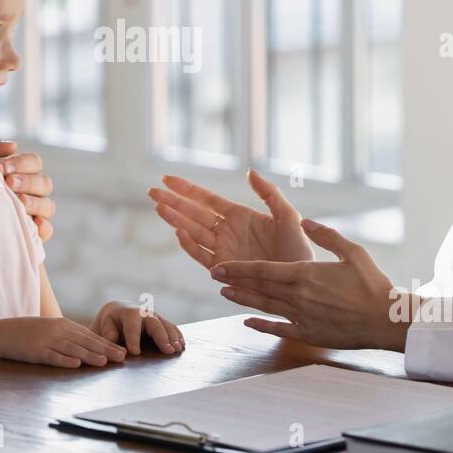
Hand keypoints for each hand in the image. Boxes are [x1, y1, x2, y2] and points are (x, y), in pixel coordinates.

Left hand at [0, 131, 55, 241]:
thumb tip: (11, 146)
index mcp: (23, 170)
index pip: (35, 162)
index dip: (23, 163)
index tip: (3, 167)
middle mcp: (32, 190)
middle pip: (45, 183)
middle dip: (28, 182)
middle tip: (9, 183)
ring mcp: (34, 211)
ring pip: (48, 206)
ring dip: (36, 203)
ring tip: (20, 202)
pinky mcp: (31, 232)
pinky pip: (47, 230)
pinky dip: (43, 227)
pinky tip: (32, 224)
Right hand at [0, 316, 127, 368]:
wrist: (3, 333)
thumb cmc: (30, 334)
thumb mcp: (52, 331)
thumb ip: (69, 337)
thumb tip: (88, 347)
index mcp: (64, 325)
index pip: (90, 336)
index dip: (108, 343)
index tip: (123, 351)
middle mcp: (58, 331)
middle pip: (86, 342)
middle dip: (106, 350)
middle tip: (122, 357)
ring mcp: (47, 340)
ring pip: (73, 349)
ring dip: (89, 355)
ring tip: (104, 362)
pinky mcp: (36, 351)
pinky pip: (52, 356)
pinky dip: (64, 360)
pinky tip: (75, 365)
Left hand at [91, 301, 184, 355]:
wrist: (119, 311)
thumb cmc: (111, 323)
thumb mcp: (106, 328)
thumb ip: (109, 337)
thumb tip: (115, 350)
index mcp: (128, 314)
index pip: (132, 327)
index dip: (133, 339)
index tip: (135, 352)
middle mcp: (144, 313)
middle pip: (154, 324)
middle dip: (161, 337)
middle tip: (168, 350)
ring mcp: (155, 317)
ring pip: (166, 325)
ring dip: (173, 338)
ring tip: (178, 349)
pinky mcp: (161, 322)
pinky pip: (171, 328)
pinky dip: (178, 336)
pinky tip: (182, 345)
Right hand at [148, 168, 313, 267]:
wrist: (301, 281)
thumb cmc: (299, 248)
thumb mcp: (288, 216)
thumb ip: (269, 193)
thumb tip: (249, 171)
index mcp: (238, 216)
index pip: (206, 199)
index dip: (187, 189)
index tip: (167, 179)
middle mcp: (226, 232)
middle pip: (193, 214)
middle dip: (172, 202)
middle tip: (152, 191)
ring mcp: (223, 250)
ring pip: (192, 232)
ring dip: (175, 219)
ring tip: (158, 206)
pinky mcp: (224, 269)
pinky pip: (203, 256)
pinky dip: (191, 245)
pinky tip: (180, 232)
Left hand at [213, 218, 415, 351]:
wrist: (386, 320)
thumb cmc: (373, 284)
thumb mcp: (352, 252)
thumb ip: (326, 234)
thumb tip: (305, 220)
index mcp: (305, 274)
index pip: (262, 271)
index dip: (238, 269)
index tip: (219, 267)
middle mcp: (298, 297)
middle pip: (258, 288)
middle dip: (234, 282)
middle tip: (214, 276)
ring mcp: (302, 318)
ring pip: (264, 307)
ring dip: (242, 301)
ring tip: (224, 294)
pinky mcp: (309, 334)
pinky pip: (279, 330)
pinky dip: (261, 326)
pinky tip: (247, 322)